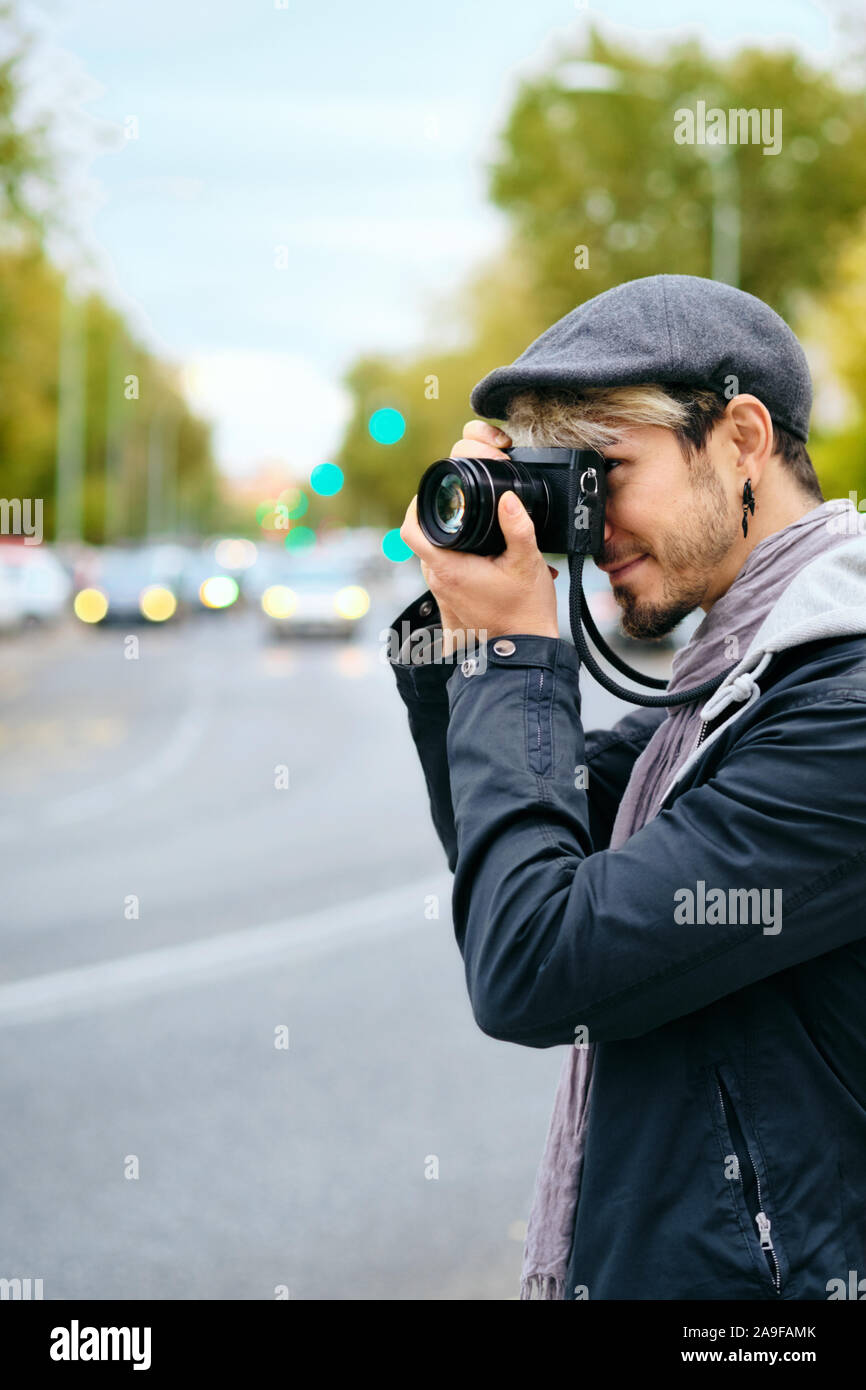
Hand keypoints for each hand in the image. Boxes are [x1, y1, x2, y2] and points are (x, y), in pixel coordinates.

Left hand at [400, 420, 559, 655]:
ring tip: (480, 529)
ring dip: (453, 538)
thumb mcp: (528, 563)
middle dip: (443, 518)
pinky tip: (484, 554)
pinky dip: (459, 556)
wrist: (524, 651)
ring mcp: (442, 593)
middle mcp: (437, 581)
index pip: (410, 530)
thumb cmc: (525, 612)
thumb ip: (518, 527)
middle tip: (467, 505)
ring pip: (436, 553)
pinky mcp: (451, 600)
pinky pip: (447, 569)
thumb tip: (508, 498)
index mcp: (448, 569)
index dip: (416, 505)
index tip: (434, 493)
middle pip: (425, 538)